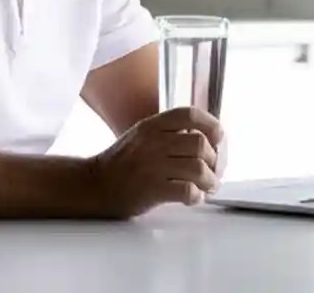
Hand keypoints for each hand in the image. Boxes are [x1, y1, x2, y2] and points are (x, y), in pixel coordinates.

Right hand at [89, 106, 224, 218]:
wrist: (95, 185)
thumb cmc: (122, 163)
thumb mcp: (142, 136)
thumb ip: (169, 133)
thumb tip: (207, 138)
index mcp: (152, 125)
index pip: (190, 114)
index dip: (211, 124)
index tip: (219, 137)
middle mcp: (153, 142)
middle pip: (201, 143)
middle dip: (215, 159)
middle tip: (214, 170)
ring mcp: (152, 166)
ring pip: (199, 168)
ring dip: (210, 180)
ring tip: (208, 186)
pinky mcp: (152, 190)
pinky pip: (187, 191)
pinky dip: (197, 196)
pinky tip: (193, 198)